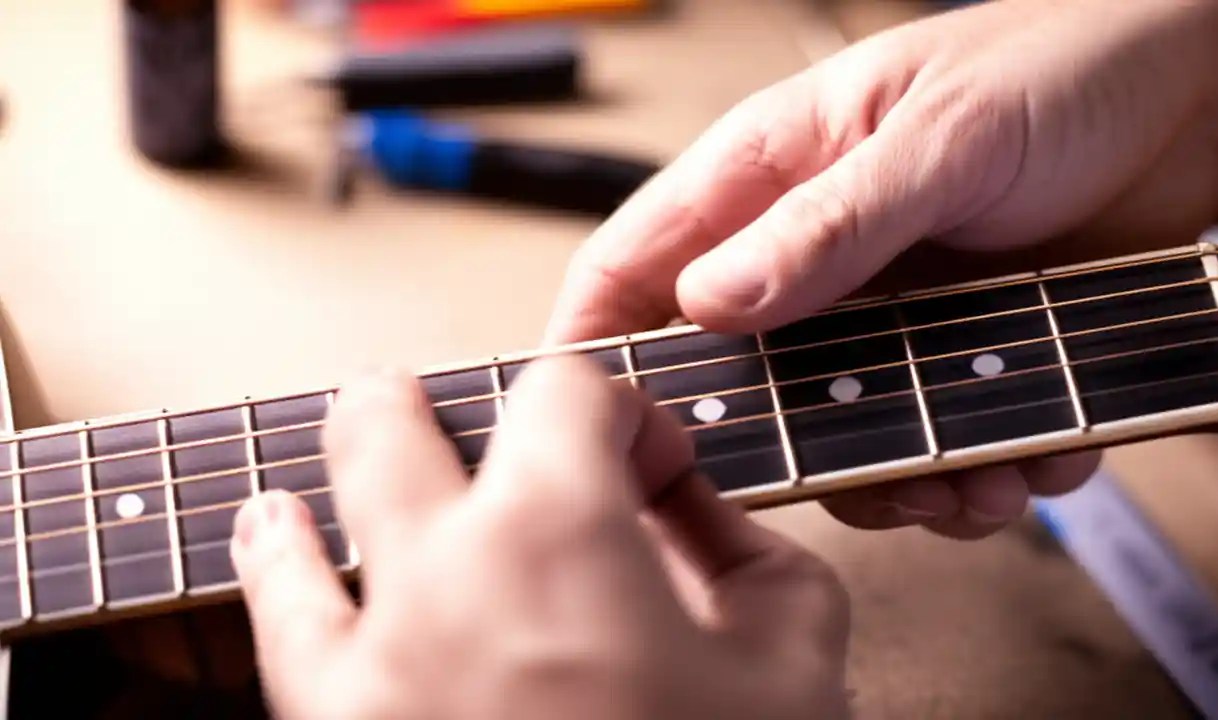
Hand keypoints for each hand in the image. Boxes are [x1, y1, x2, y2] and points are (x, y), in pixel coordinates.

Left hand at [230, 358, 850, 719]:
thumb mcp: (794, 652)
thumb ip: (746, 544)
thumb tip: (686, 502)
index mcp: (560, 531)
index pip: (568, 388)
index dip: (622, 411)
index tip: (651, 466)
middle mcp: (443, 571)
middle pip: (398, 412)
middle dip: (458, 403)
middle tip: (503, 435)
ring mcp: (369, 654)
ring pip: (315, 494)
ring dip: (358, 458)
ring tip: (382, 435)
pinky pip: (273, 616)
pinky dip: (276, 556)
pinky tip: (276, 533)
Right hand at [544, 0, 1217, 538]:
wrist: (1201, 104)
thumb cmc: (1061, 70)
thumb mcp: (937, 138)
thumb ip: (825, 223)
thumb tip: (711, 302)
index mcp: (768, 177)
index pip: (636, 264)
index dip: (596, 345)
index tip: (597, 428)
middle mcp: (810, 261)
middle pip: (735, 382)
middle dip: (778, 451)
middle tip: (837, 479)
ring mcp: (881, 320)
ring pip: (837, 437)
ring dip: (896, 479)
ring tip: (968, 481)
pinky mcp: (955, 363)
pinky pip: (936, 448)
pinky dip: (981, 478)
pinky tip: (1032, 460)